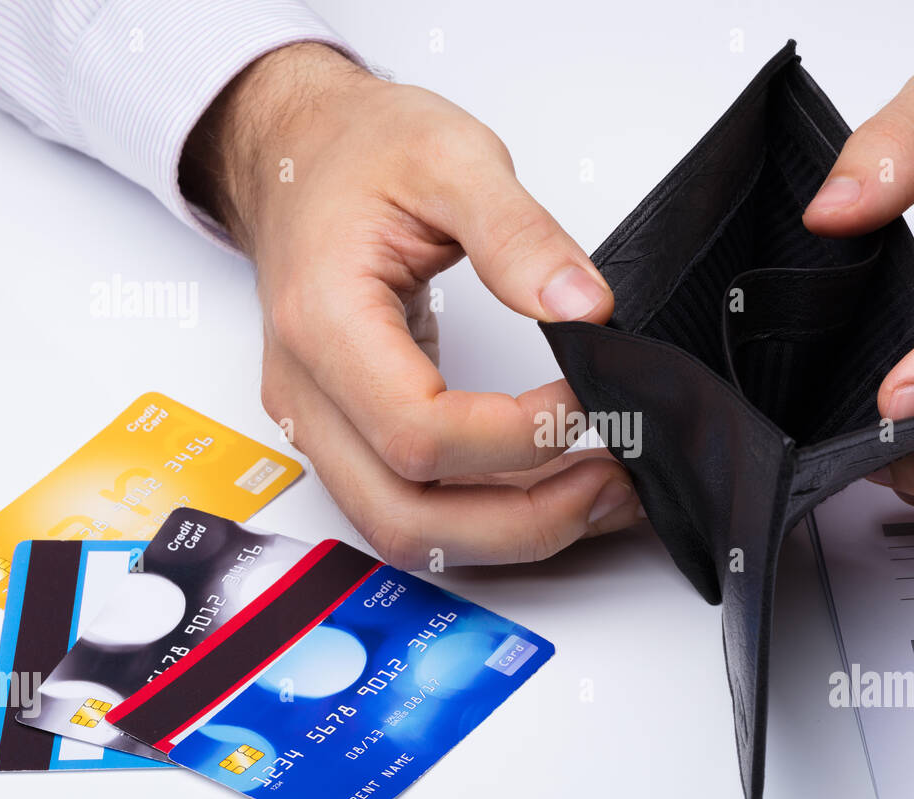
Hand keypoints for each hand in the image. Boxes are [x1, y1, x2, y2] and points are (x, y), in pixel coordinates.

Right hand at [182, 43, 638, 566]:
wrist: (297, 155)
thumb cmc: (356, 152)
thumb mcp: (449, 157)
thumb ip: (519, 234)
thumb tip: (585, 310)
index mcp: (325, 323)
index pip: (421, 433)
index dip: (522, 436)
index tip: (594, 397)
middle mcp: (308, 394)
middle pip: (408, 517)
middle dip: (526, 519)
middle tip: (615, 478)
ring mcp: (321, 424)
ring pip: (409, 531)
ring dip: (512, 531)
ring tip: (600, 490)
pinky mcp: (348, 434)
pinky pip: (415, 505)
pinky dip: (490, 513)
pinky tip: (556, 484)